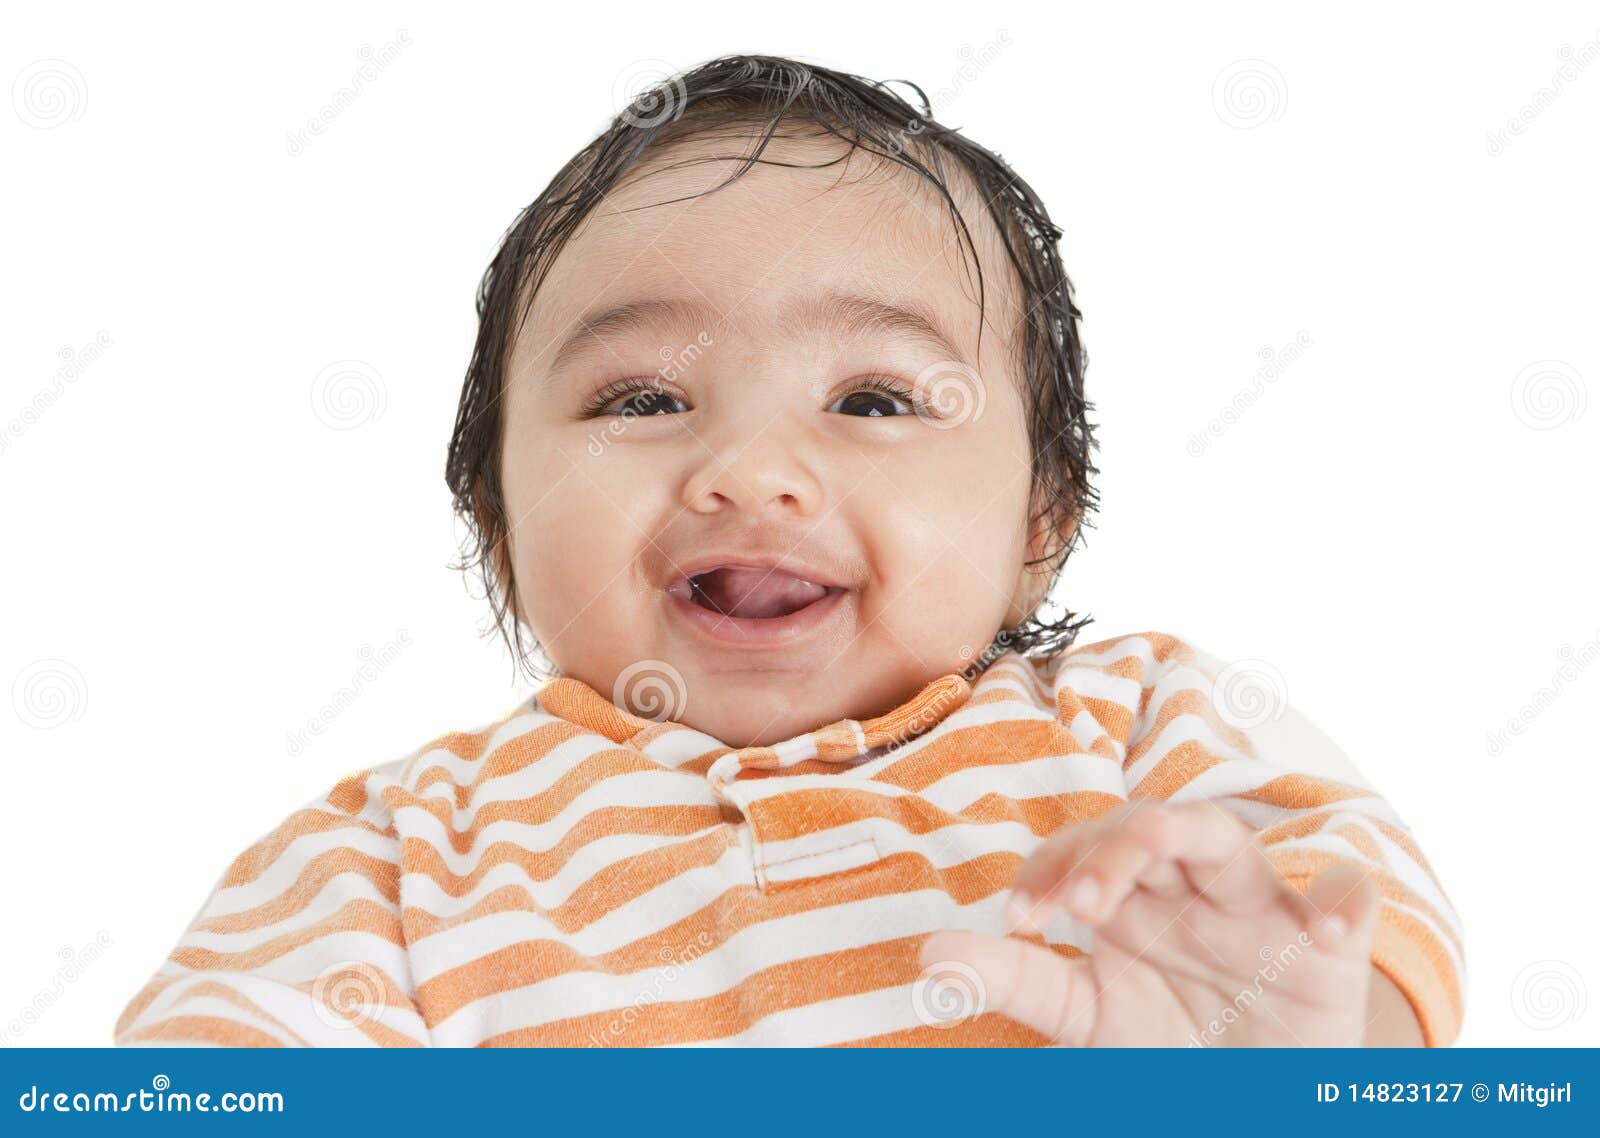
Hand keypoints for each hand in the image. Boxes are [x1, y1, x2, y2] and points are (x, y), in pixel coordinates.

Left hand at [918, 799, 1380, 1045]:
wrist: (1256, 1096)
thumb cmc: (1169, 1044)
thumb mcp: (1086, 1017)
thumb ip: (1014, 979)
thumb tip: (925, 953)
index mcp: (1132, 898)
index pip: (1084, 849)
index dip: (1050, 869)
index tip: (1018, 918)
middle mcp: (1189, 890)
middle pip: (1149, 829)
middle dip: (1108, 849)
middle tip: (1076, 902)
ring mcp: (1259, 913)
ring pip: (1226, 842)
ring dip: (1184, 837)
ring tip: (1145, 848)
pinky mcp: (1328, 953)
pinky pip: (1350, 903)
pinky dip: (1346, 903)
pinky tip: (1324, 926)